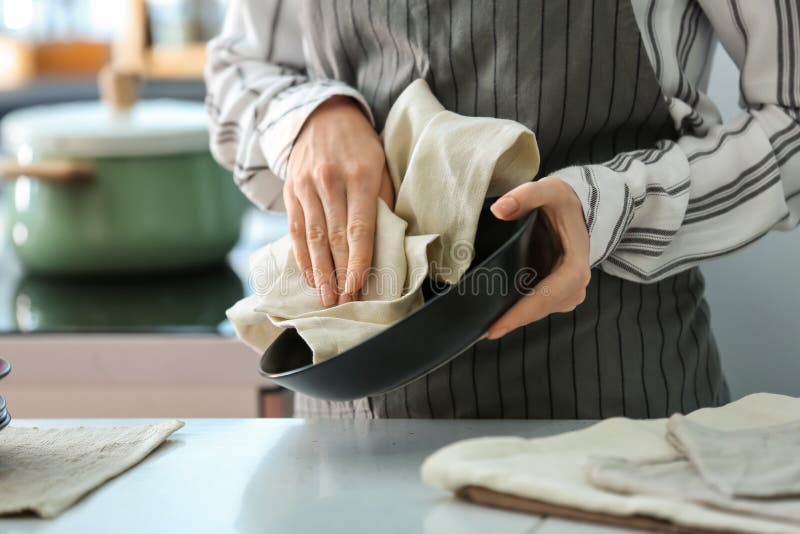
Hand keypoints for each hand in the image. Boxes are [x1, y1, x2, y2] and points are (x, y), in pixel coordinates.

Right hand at [285, 96, 394, 305]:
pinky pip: (296, 230)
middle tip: (344, 302)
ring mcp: (306, 186)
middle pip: (335, 237)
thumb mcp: (381, 164)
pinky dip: (303, 257)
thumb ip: (383, 200)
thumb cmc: (360, 145)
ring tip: (327, 297)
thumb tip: (387, 240)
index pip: (359, 227)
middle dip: (340, 274)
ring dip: (320, 272)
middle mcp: (330, 181)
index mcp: (360, 175)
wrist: (322, 114)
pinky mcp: (291, 191)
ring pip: (313, 237)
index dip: (358, 260)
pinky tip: (310, 277)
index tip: (358, 285)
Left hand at [486, 176, 590, 338]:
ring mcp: (565, 292)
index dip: (521, 313)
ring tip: (481, 325)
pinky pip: (534, 306)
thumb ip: (526, 196)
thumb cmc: (563, 202)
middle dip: (511, 320)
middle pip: (540, 310)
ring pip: (536, 312)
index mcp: (575, 267)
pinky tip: (493, 313)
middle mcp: (575, 286)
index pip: (547, 297)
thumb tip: (500, 209)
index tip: (496, 326)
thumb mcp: (549, 190)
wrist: (578, 209)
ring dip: (512, 318)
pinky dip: (515, 310)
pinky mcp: (555, 293)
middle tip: (479, 331)